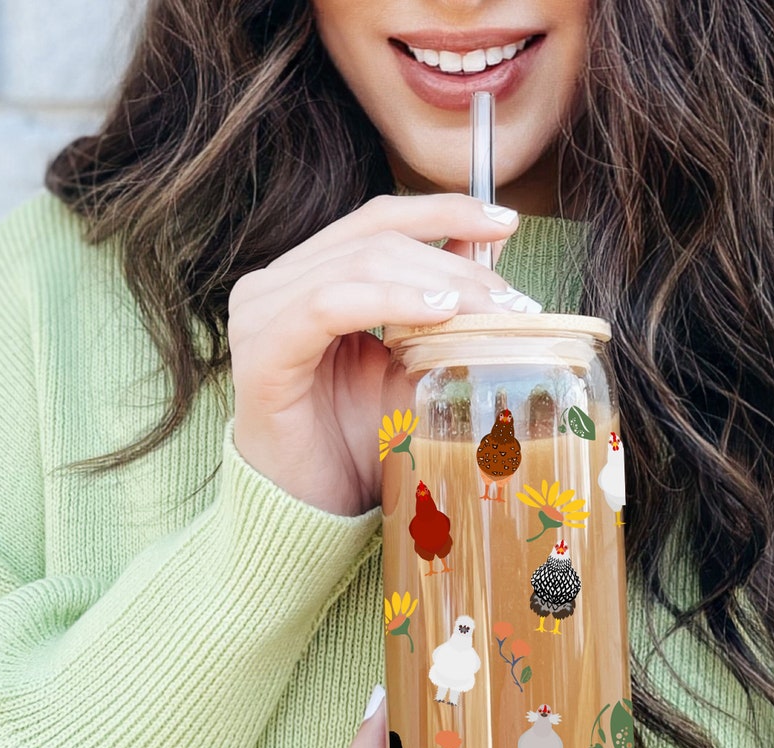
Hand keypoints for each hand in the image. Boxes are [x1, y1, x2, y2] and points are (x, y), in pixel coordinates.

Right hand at [228, 194, 531, 514]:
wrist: (309, 511)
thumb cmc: (355, 444)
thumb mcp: (408, 365)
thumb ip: (436, 310)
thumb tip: (491, 257)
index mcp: (305, 279)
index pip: (377, 220)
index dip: (442, 210)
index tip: (505, 223)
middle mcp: (274, 286)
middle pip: (375, 238)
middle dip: (454, 261)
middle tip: (512, 299)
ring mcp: (261, 315)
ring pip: (359, 264)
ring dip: (435, 282)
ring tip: (490, 310)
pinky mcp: (262, 354)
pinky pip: (328, 306)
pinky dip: (389, 301)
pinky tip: (438, 315)